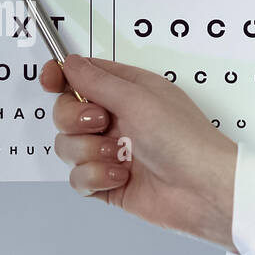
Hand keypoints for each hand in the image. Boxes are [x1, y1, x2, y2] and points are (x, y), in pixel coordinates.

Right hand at [41, 54, 238, 251]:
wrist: (203, 190)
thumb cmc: (185, 141)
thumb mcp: (138, 98)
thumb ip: (97, 81)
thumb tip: (70, 63)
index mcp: (129, 92)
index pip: (82, 77)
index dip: (61, 77)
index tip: (51, 81)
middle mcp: (118, 120)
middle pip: (66, 113)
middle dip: (75, 120)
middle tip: (102, 124)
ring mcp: (112, 152)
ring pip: (68, 147)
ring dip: (89, 153)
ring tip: (121, 157)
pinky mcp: (109, 183)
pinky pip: (77, 178)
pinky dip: (95, 178)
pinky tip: (121, 177)